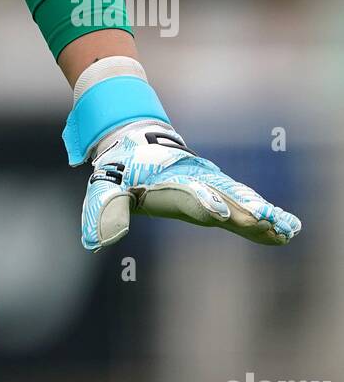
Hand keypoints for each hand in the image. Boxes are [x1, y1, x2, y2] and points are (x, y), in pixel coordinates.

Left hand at [80, 123, 301, 251]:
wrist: (137, 141)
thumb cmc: (122, 169)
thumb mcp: (106, 188)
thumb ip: (103, 211)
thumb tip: (94, 241)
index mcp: (169, 182)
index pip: (188, 194)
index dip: (202, 202)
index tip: (220, 213)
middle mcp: (196, 183)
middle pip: (223, 197)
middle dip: (245, 210)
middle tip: (269, 222)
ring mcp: (211, 186)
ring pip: (240, 201)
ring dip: (262, 215)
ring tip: (287, 229)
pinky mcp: (220, 193)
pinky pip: (245, 206)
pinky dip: (265, 217)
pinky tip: (286, 232)